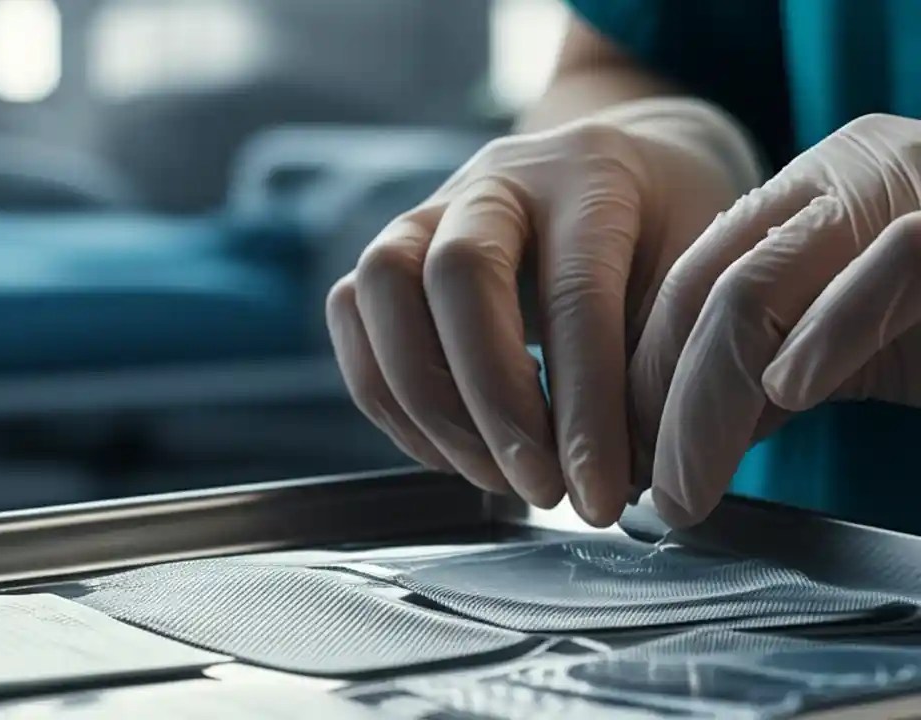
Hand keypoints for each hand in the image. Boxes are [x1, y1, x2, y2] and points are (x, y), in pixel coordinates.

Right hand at [326, 99, 760, 525]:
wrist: (629, 169)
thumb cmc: (671, 235)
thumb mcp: (702, 279)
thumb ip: (671, 361)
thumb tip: (627, 475)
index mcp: (592, 174)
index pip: (575, 293)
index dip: (583, 407)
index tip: (600, 495)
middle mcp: (498, 180)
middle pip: (456, 274)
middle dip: (494, 404)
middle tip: (541, 489)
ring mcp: (430, 208)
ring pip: (381, 286)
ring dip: (426, 403)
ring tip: (491, 475)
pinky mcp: (390, 248)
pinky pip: (350, 314)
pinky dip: (386, 396)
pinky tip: (448, 448)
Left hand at [633, 113, 920, 525]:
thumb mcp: (852, 346)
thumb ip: (769, 372)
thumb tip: (674, 432)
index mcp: (812, 200)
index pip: (689, 285)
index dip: (645, 375)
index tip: (630, 454)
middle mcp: (849, 177)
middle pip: (702, 287)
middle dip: (660, 400)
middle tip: (651, 490)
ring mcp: (912, 187)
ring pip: (758, 281)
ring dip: (706, 399)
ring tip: (690, 483)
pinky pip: (893, 259)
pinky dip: (832, 329)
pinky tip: (789, 390)